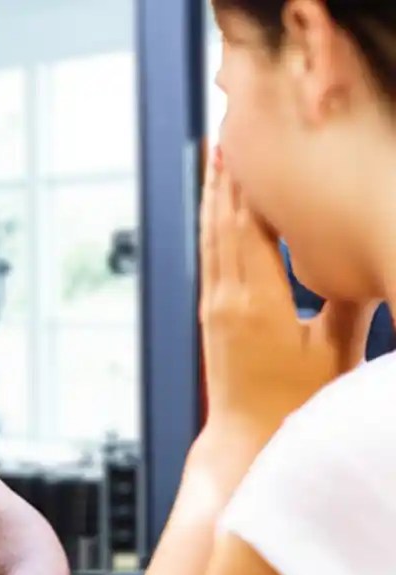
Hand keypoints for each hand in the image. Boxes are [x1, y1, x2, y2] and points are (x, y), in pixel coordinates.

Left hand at [198, 146, 375, 435]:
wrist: (244, 445)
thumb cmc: (295, 408)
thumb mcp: (334, 355)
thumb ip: (348, 304)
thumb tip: (363, 263)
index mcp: (254, 301)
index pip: (250, 226)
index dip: (251, 183)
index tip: (253, 143)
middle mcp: (225, 297)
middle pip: (223, 221)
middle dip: (227, 174)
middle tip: (228, 128)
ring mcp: (214, 307)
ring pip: (212, 237)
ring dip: (216, 194)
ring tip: (218, 154)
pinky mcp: (213, 317)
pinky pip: (212, 257)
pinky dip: (216, 225)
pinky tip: (221, 210)